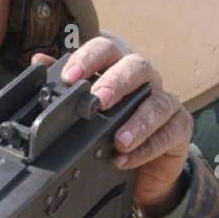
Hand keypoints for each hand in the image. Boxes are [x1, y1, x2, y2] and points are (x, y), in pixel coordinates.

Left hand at [32, 36, 192, 210]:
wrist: (142, 168)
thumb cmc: (111, 131)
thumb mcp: (86, 111)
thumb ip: (65, 86)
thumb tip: (39, 62)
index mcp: (117, 69)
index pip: (105, 49)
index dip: (88, 58)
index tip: (70, 77)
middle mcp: (143, 80)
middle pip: (136, 66)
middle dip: (117, 81)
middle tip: (100, 100)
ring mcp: (164, 102)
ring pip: (157, 102)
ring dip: (138, 121)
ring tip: (119, 140)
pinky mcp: (180, 127)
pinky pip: (169, 132)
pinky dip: (148, 147)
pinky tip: (126, 159)